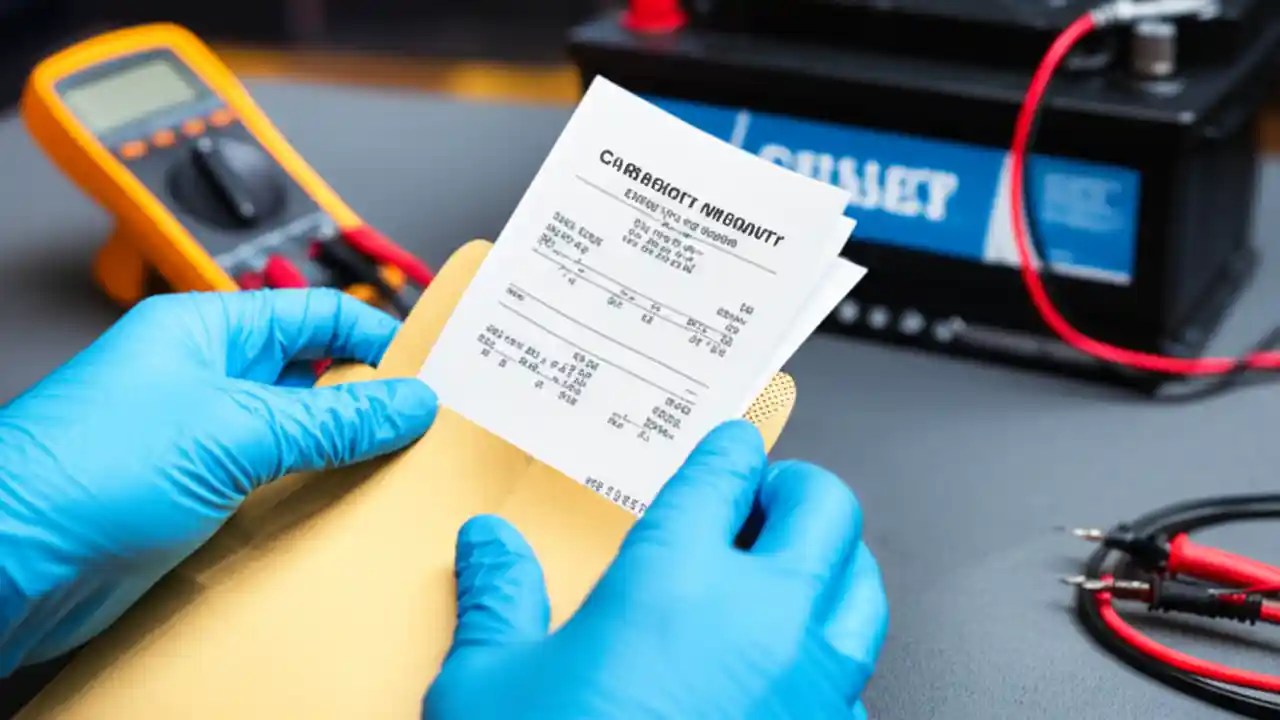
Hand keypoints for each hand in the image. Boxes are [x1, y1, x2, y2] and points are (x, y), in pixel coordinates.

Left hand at [0, 289, 436, 673]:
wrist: (13, 562)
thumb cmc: (82, 470)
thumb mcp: (234, 428)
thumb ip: (331, 416)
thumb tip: (405, 401)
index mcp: (205, 332)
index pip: (312, 316)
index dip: (374, 337)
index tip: (428, 368)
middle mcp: (203, 380)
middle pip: (308, 376)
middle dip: (366, 399)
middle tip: (423, 424)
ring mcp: (199, 440)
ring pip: (295, 435)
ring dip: (340, 454)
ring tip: (395, 469)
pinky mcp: (196, 498)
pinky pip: (272, 487)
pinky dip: (309, 498)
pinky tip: (342, 512)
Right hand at [425, 421, 887, 718]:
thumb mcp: (488, 690)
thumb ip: (496, 600)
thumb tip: (487, 549)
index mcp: (675, 577)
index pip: (726, 469)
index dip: (728, 447)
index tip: (725, 447)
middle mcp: (762, 617)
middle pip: (824, 506)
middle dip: (795, 489)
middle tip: (760, 500)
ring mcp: (811, 685)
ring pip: (863, 586)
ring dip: (832, 564)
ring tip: (789, 571)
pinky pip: (859, 677)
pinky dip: (833, 656)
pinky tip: (792, 673)